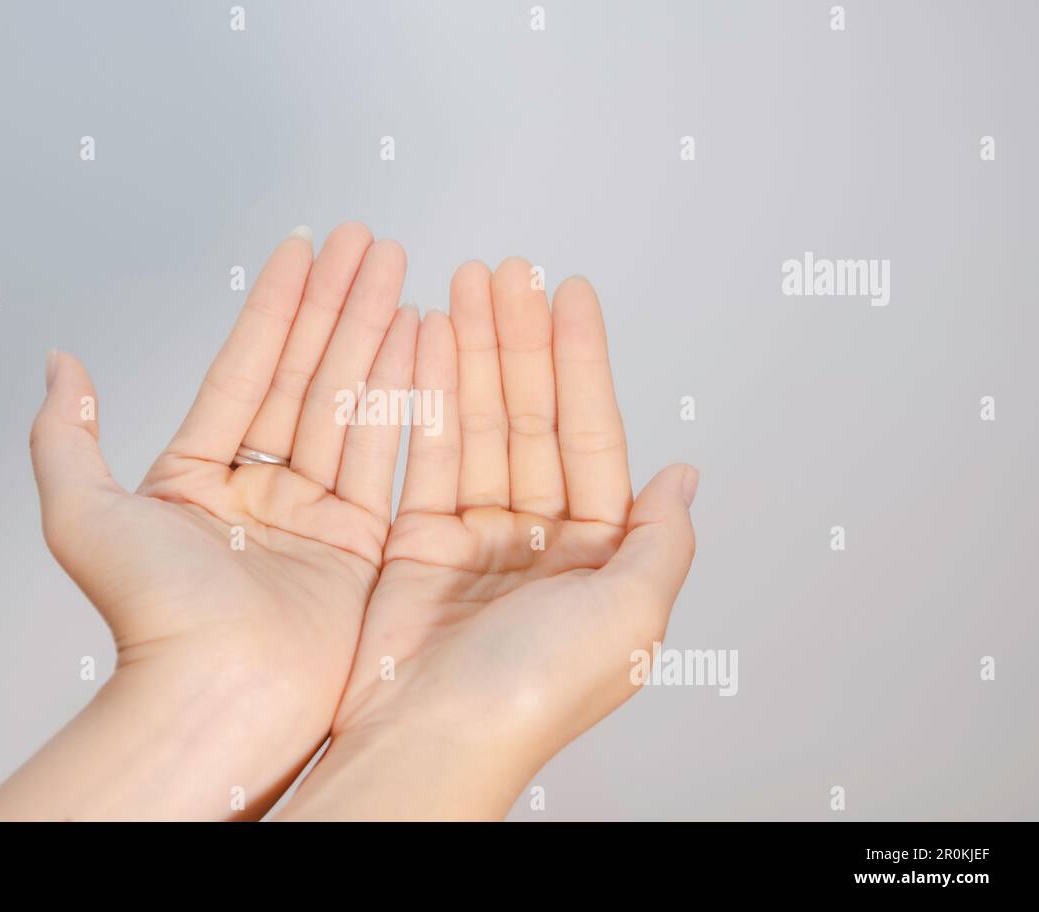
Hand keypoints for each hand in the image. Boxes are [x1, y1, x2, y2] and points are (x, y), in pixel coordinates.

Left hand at [0, 224, 417, 819]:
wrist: (218, 694)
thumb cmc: (150, 618)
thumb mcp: (84, 514)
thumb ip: (67, 433)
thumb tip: (60, 364)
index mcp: (197, 482)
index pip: (244, 371)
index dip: (276, 307)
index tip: (303, 250)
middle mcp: (259, 495)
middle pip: (305, 376)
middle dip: (337, 303)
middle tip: (367, 241)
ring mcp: (315, 519)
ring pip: (350, 404)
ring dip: (375, 334)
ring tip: (399, 272)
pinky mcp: (362, 548)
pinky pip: (385, 454)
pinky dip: (405, 396)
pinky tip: (420, 342)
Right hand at [277, 259, 697, 819]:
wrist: (432, 736)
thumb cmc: (534, 692)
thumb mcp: (632, 615)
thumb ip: (662, 539)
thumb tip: (684, 476)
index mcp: (597, 558)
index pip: (591, 437)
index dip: (583, 362)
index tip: (572, 295)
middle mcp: (540, 542)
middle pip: (531, 417)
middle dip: (520, 341)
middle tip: (507, 269)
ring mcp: (476, 539)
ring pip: (478, 424)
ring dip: (473, 352)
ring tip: (465, 284)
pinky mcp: (418, 542)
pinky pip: (427, 452)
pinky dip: (427, 396)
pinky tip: (428, 342)